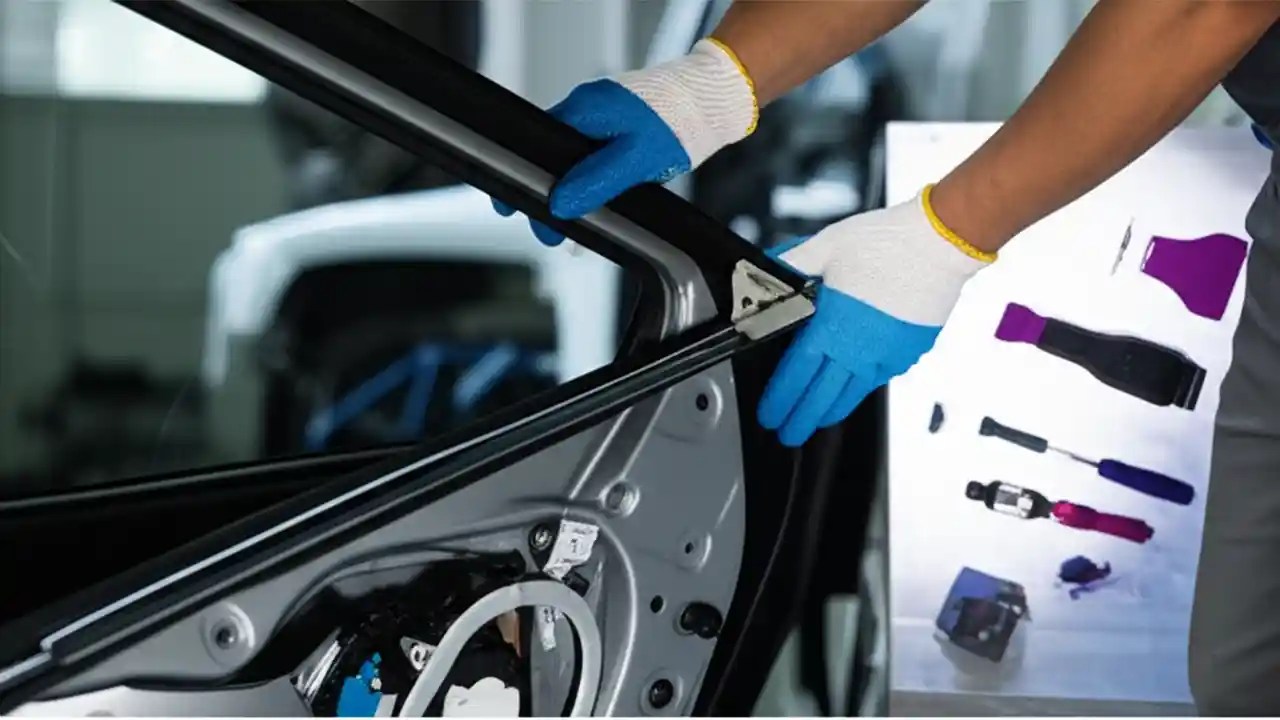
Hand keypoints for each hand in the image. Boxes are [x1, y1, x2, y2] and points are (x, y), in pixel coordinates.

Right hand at [493, 38, 756, 245]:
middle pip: (553, 156)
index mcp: (583, 111)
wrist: (712, 100)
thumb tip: (560, 203)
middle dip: (549, 194)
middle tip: (552, 232)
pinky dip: (590, 176)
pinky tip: (598, 198)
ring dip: (572, 187)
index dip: (525, 181)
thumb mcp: (634, 160)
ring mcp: (603, 114)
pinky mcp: (619, 122)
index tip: (512, 207)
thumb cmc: (679, 122)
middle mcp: (587, 108)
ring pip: (573, 157)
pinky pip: (593, 153)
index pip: (537, 148)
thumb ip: (595, 182)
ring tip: (575, 222)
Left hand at [757, 186, 995, 445]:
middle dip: (801, 420)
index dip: (780, 400)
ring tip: (817, 421)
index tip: (770, 414)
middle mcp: (859, 350)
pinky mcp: (909, 352)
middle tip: (787, 433)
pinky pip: (879, 378)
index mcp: (832, 327)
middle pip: (822, 397)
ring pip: (853, 394)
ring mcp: (887, 355)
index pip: (796, 375)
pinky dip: (861, 388)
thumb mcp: (826, 247)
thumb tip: (766, 275)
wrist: (940, 243)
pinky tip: (854, 388)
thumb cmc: (887, 242)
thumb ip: (791, 265)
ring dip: (831, 411)